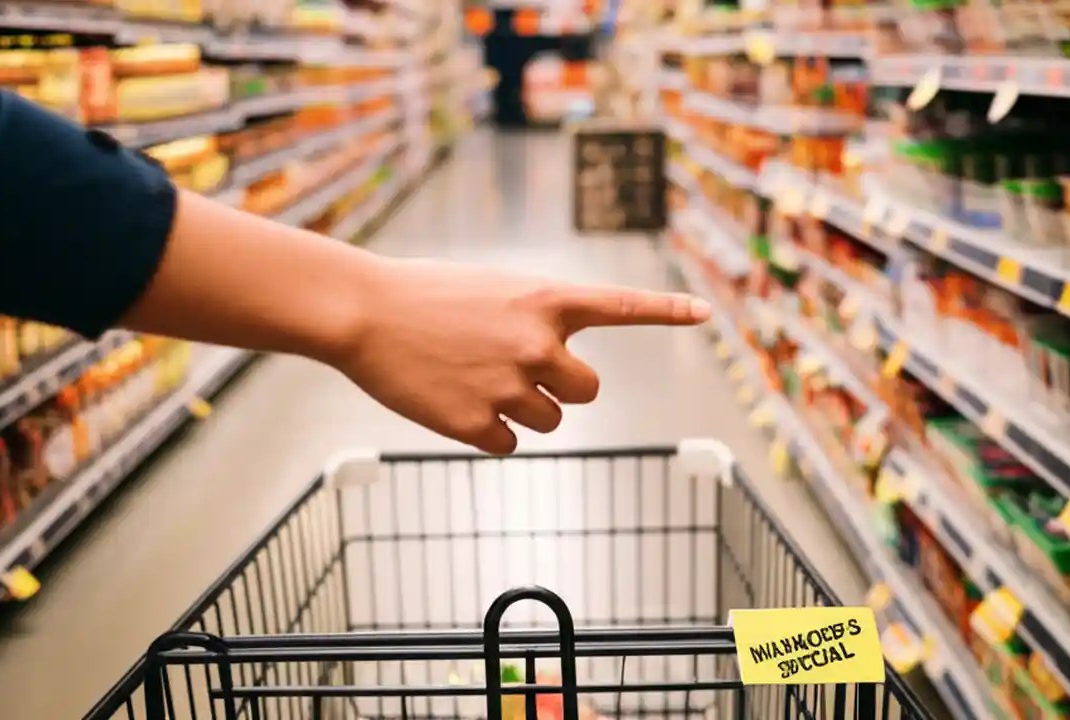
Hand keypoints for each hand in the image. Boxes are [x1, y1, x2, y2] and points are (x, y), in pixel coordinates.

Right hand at [332, 256, 710, 453]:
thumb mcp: (493, 289)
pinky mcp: (475, 423)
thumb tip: (555, 363)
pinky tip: (454, 402)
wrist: (364, 312)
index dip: (666, 310)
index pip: (621, 305)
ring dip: (521, 410)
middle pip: (587, 392)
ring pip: (548, 422)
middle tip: (521, 372)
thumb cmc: (425, 296)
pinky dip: (487, 431)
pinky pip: (508, 443)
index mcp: (544, 300)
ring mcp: (508, 385)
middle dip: (561, 389)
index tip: (705, 313)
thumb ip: (535, 318)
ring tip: (473, 379)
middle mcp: (536, 342)